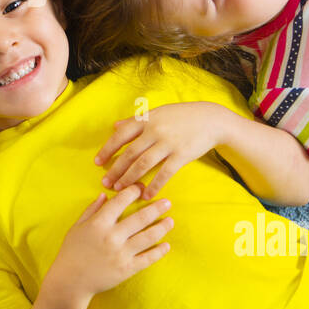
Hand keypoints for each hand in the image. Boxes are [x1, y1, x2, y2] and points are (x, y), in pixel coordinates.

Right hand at [45, 185, 172, 303]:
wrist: (71, 281)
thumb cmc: (71, 252)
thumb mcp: (77, 227)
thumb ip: (91, 210)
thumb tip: (104, 195)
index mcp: (99, 223)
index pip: (120, 201)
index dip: (133, 191)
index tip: (142, 187)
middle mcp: (112, 236)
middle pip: (140, 218)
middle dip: (156, 208)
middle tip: (167, 202)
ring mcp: (121, 253)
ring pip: (148, 237)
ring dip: (162, 227)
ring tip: (170, 221)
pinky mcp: (127, 269)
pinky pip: (148, 258)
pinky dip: (159, 251)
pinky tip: (166, 245)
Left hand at [96, 102, 227, 199]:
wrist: (210, 119)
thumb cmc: (181, 116)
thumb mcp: (157, 113)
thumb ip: (135, 120)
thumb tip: (114, 126)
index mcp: (147, 120)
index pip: (121, 136)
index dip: (108, 150)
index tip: (98, 163)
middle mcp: (155, 131)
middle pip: (129, 153)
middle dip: (116, 169)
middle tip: (106, 183)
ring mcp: (168, 143)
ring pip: (143, 164)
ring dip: (130, 178)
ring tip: (120, 190)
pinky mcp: (181, 155)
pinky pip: (164, 173)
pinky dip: (154, 185)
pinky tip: (146, 195)